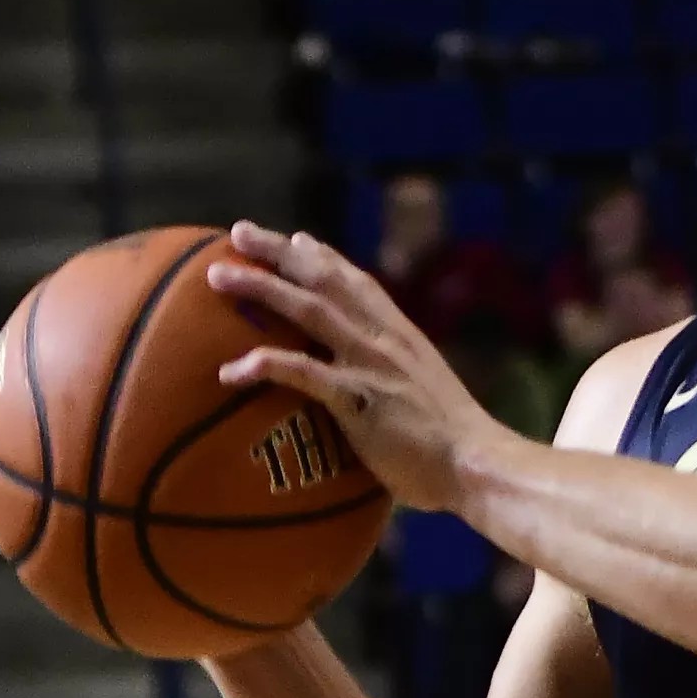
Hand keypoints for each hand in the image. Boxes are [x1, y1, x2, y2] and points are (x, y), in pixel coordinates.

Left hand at [209, 223, 511, 511]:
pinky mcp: (359, 399)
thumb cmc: (452, 441)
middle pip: (325, 281)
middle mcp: (384, 338)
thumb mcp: (424, 387)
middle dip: (279, 253)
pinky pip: (303, 374)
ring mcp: (371, 364)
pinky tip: (230, 371)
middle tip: (237, 234)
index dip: (322, 256)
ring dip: (262, 288)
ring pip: (308, 312)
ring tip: (219, 276)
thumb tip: (375, 378)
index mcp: (401, 334)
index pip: (357, 281)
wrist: (477, 463)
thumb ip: (396, 372)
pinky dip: (264, 365)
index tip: (292, 238)